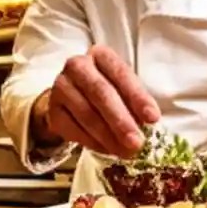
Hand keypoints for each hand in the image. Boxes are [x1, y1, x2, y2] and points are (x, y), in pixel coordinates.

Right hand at [33, 45, 159, 156]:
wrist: (73, 98)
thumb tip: (148, 123)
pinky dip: (93, 143)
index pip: (121, 74)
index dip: (138, 97)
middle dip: (121, 120)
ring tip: (125, 152)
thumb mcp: (124, 89)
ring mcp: (61, 87)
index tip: (153, 118)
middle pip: (101, 93)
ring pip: (86, 114)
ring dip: (108, 137)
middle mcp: (77, 66)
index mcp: (101, 55)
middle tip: (137, 142)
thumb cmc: (107, 90)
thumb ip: (135, 102)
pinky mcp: (53, 110)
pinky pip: (74, 130)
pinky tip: (108, 150)